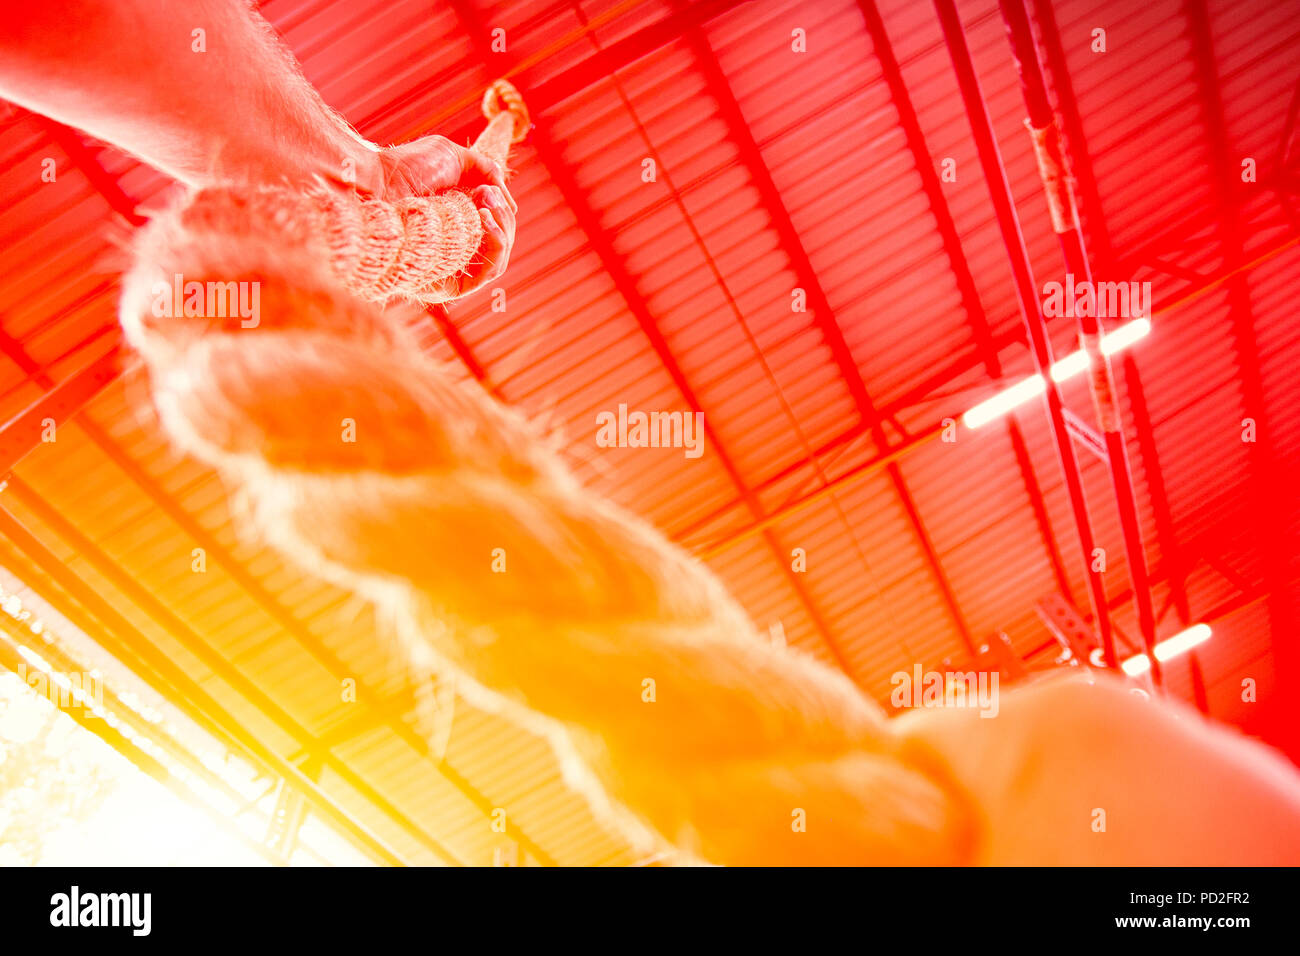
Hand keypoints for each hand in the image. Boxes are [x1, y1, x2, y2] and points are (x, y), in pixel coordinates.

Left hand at [360, 135, 517, 299]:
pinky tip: (486, 221)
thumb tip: (508, 202)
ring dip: (504, 228)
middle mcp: (456, 247)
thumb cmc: (407, 167)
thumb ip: (487, 170)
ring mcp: (454, 266)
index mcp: (458, 223)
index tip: (488, 189)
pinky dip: (497, 245)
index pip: (495, 227)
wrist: (378, 183)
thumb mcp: (454, 157)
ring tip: (488, 206)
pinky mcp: (451, 284)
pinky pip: (491, 272)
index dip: (501, 210)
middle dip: (504, 216)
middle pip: (501, 241)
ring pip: (500, 257)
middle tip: (488, 194)